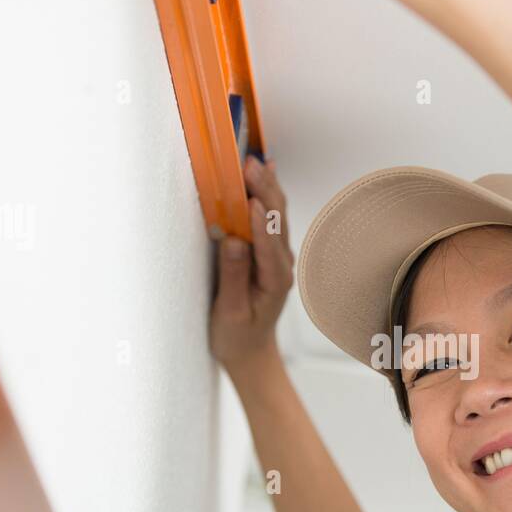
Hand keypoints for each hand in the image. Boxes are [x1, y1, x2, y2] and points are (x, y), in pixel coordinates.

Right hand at [210, 155, 293, 372]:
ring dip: (266, 187)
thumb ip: (232, 277)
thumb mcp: (229, 312)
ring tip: (254, 161)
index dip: (258, 220)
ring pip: (276, 216)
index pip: (267, 245)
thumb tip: (234, 241)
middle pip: (275, 221)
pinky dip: (266, 194)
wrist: (250, 351)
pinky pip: (270, 219)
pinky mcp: (270, 252)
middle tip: (249, 164)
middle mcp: (282, 265)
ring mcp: (278, 257)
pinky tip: (265, 174)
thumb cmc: (237, 336)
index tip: (249, 198)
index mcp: (274, 281)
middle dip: (264, 191)